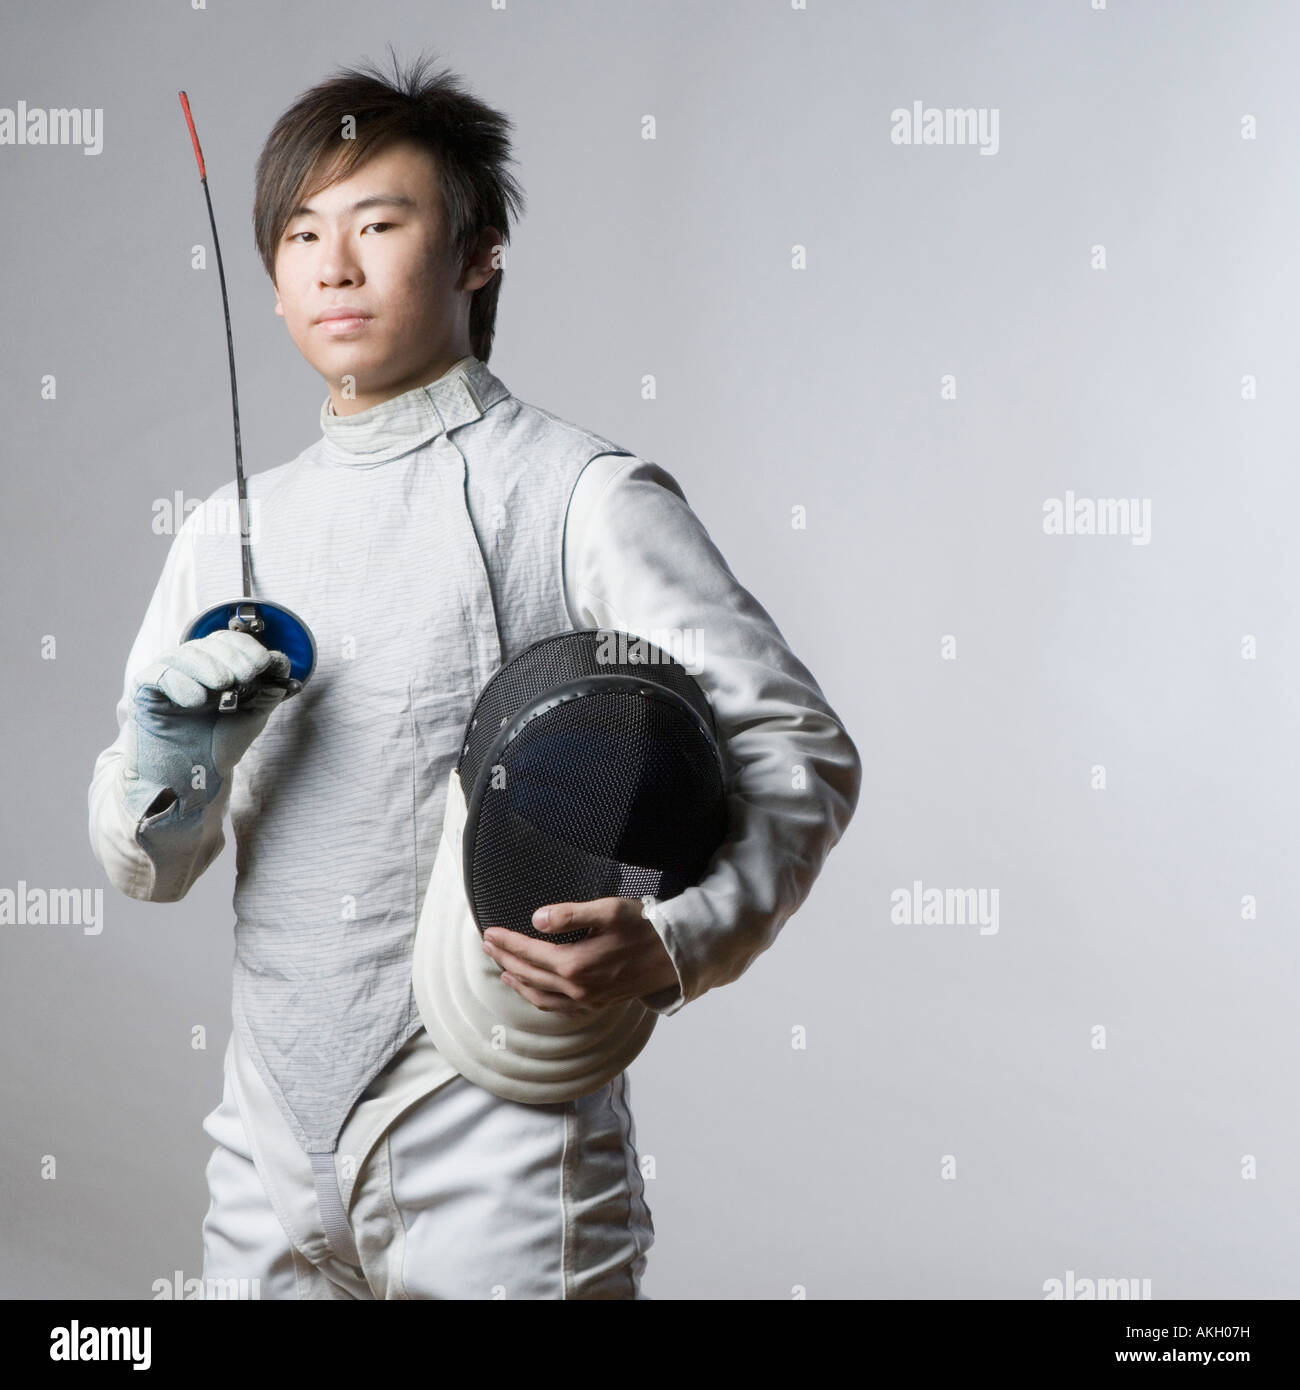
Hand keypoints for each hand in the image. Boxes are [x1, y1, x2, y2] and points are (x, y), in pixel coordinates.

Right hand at [123, 630, 290, 821]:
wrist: (188, 780)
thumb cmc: (217, 747)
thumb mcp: (252, 717)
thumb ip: (267, 692)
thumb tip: (280, 664)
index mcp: (216, 668)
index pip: (228, 642)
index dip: (247, 647)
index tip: (264, 663)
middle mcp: (191, 668)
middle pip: (208, 644)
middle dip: (231, 656)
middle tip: (246, 674)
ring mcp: (167, 678)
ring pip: (182, 655)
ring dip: (207, 666)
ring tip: (223, 684)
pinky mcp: (145, 692)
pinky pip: (158, 675)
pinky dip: (178, 682)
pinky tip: (196, 699)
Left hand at [481, 898, 680, 1015]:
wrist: (674, 955)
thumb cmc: (643, 928)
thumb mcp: (608, 911)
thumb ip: (570, 915)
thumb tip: (537, 919)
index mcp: (575, 964)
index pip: (528, 953)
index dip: (506, 942)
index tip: (489, 932)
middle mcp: (577, 988)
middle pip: (528, 975)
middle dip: (505, 959)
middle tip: (488, 946)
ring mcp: (586, 1000)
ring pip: (539, 996)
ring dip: (517, 982)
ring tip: (502, 970)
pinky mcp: (596, 1005)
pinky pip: (557, 1007)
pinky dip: (538, 998)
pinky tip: (533, 990)